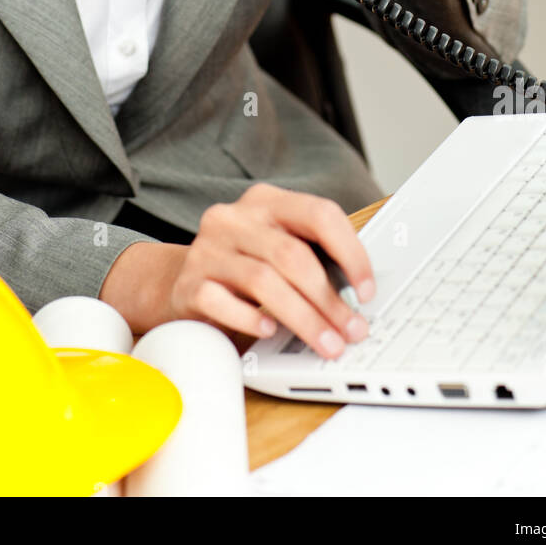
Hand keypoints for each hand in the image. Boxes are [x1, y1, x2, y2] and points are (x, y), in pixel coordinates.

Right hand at [163, 183, 375, 358]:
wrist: (178, 281)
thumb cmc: (241, 265)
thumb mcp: (275, 247)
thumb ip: (311, 256)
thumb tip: (358, 294)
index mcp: (266, 201)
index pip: (319, 213)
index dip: (351, 253)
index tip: (367, 290)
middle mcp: (235, 218)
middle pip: (293, 255)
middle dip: (329, 299)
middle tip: (350, 330)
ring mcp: (208, 249)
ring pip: (264, 282)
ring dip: (303, 318)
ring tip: (326, 342)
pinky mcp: (189, 283)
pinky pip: (223, 303)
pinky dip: (251, 320)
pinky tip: (269, 331)